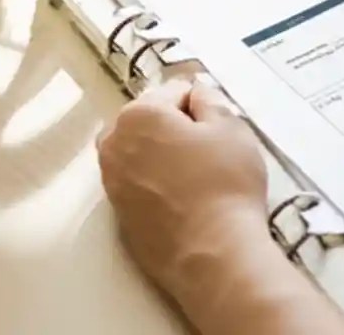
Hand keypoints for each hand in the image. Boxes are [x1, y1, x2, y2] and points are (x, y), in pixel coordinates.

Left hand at [97, 80, 268, 295]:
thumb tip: (196, 94)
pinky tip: (184, 199)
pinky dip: (157, 184)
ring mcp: (111, 182)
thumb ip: (210, 100)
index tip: (220, 126)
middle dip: (175, 128)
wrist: (211, 253)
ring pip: (141, 153)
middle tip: (210, 150)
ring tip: (197, 176)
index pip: (175, 92)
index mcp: (138, 114)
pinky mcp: (118, 214)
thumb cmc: (225, 183)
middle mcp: (113, 143)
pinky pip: (139, 184)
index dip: (202, 105)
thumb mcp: (232, 128)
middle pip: (150, 122)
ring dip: (163, 155)